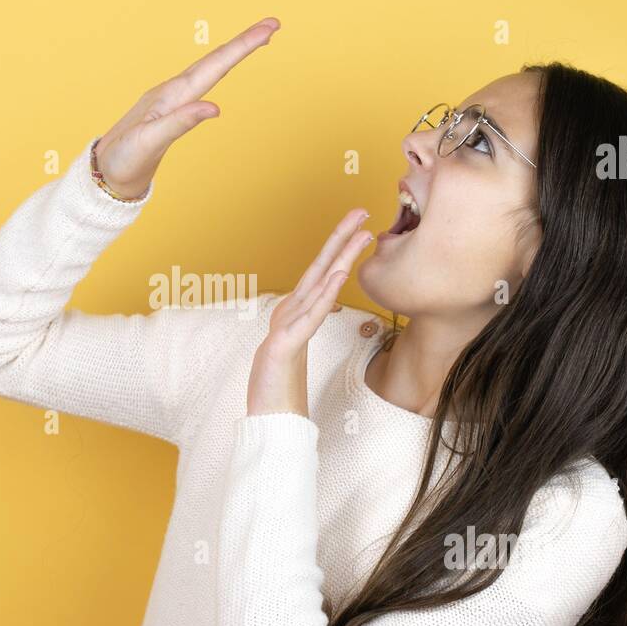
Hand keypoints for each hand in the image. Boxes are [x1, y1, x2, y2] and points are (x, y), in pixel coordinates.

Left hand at [93, 17, 279, 198]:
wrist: (105, 171)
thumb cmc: (123, 158)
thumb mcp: (149, 142)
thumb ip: (180, 123)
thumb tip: (215, 108)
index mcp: (171, 96)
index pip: (214, 67)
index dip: (242, 47)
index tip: (267, 30)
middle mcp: (173, 91)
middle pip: (214, 60)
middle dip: (244, 42)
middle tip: (273, 23)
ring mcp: (172, 98)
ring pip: (209, 68)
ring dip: (234, 51)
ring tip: (258, 37)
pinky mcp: (171, 108)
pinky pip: (201, 81)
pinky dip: (219, 68)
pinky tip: (223, 66)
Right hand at [246, 208, 372, 416]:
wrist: (265, 415)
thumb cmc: (279, 383)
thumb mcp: (297, 345)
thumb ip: (307, 322)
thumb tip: (324, 302)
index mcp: (296, 311)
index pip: (322, 273)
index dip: (340, 247)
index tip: (359, 225)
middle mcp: (291, 312)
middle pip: (320, 268)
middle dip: (340, 237)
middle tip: (361, 211)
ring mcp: (286, 326)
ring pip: (318, 285)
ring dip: (340, 256)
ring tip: (360, 234)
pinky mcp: (284, 344)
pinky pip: (309, 317)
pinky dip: (324, 294)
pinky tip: (339, 276)